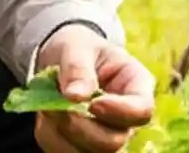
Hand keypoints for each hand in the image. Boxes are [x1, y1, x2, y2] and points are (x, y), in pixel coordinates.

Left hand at [32, 24, 155, 151]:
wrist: (63, 60)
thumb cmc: (78, 49)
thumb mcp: (77, 46)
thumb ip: (78, 67)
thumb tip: (75, 95)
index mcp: (137, 86)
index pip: (142, 110)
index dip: (119, 112)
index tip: (92, 103)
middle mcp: (126, 119)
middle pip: (113, 142)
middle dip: (79, 127)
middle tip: (53, 105)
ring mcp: (106, 136)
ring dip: (60, 133)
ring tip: (47, 106)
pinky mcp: (83, 146)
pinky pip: (65, 152)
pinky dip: (49, 136)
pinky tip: (46, 116)